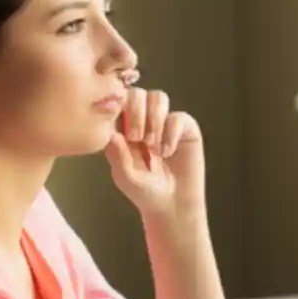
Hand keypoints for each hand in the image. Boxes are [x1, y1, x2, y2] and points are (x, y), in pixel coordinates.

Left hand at [104, 86, 205, 219]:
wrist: (172, 205)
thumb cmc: (144, 192)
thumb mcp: (125, 176)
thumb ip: (117, 155)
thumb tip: (112, 133)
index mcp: (122, 126)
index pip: (117, 101)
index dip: (118, 109)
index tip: (122, 133)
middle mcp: (143, 119)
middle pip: (137, 93)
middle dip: (135, 113)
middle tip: (136, 139)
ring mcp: (165, 121)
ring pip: (158, 98)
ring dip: (154, 120)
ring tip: (152, 147)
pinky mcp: (185, 128)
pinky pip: (177, 117)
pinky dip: (171, 134)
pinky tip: (167, 153)